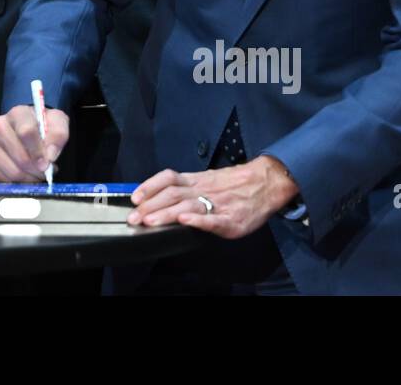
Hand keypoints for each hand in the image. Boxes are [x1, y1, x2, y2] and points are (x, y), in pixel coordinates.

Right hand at [0, 104, 68, 182]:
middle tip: (43, 173)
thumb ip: (58, 134)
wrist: (29, 131)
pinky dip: (12, 182)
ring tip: (34, 175)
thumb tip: (50, 155)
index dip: (37, 151)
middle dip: (34, 169)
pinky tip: (21, 177)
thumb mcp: (58, 123)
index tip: (46, 164)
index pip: (26, 132)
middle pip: (17, 155)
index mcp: (18, 113)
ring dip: (25, 178)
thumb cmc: (43, 127)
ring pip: (8, 168)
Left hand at [126, 156, 298, 238]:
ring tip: (151, 221)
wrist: (265, 182)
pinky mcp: (231, 219)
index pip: (168, 179)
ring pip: (188, 205)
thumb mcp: (207, 180)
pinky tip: (186, 221)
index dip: (149, 186)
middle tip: (135, 217)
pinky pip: (213, 219)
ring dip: (167, 214)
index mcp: (196, 181)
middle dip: (151, 206)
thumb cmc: (235, 184)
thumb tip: (158, 196)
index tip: (134, 197)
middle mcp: (202, 190)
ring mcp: (217, 204)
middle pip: (172, 194)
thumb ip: (187, 187)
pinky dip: (198, 220)